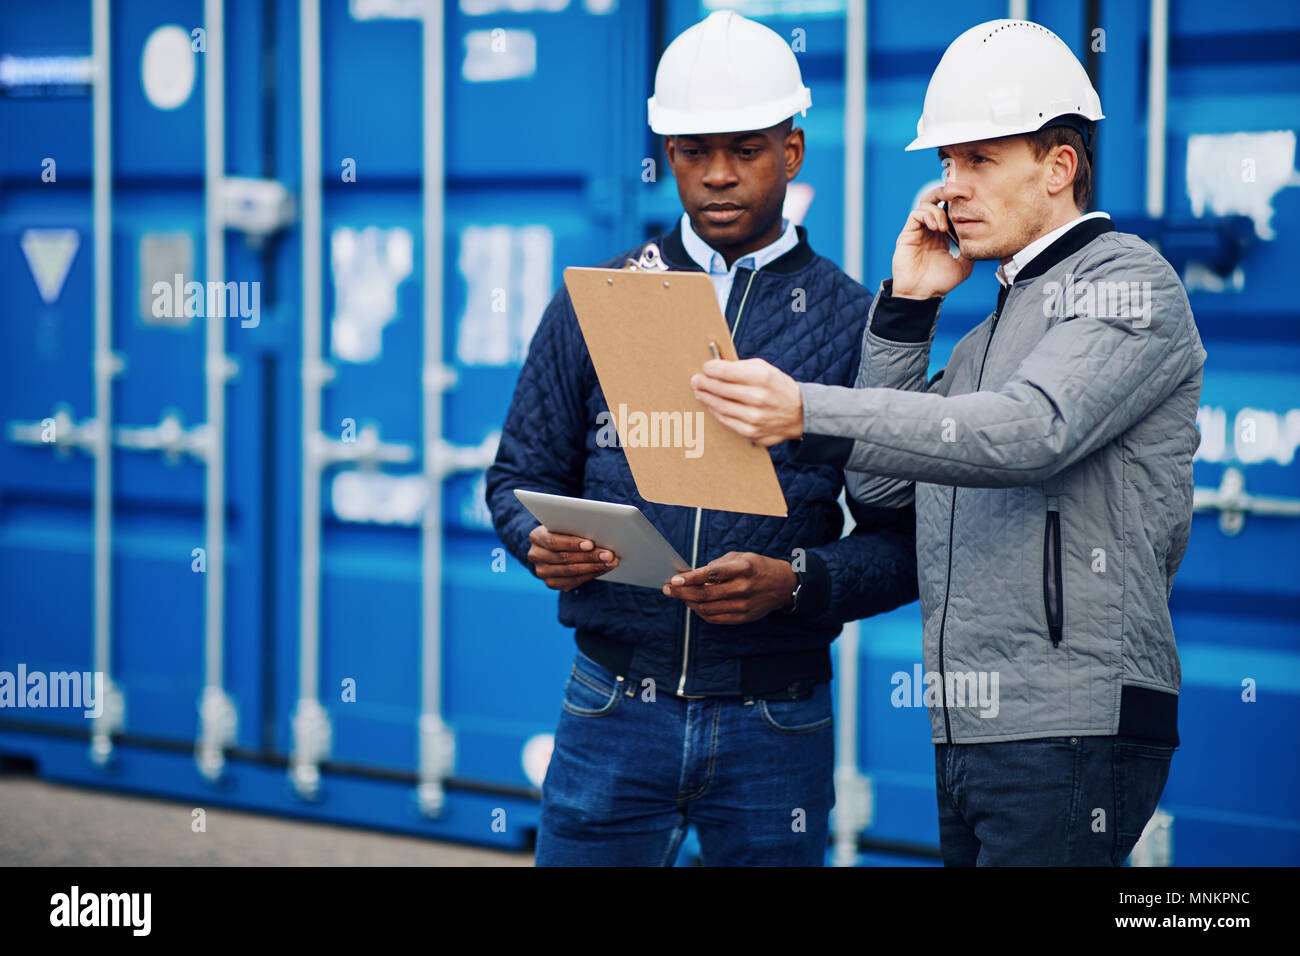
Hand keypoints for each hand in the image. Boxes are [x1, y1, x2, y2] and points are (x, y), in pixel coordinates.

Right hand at [527, 524, 618, 590]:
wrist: (553, 546)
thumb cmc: (564, 530)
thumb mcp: (565, 525)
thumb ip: (575, 527)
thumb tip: (598, 532)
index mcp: (536, 537)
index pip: (554, 542)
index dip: (573, 544)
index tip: (591, 544)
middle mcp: (535, 555)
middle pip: (565, 558)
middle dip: (590, 556)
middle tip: (609, 555)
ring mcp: (542, 572)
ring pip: (571, 572)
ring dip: (594, 567)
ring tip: (611, 562)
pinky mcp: (551, 583)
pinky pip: (573, 581)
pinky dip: (591, 575)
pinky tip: (603, 569)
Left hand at [661, 552, 796, 624]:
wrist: (783, 586)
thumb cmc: (757, 567)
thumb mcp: (740, 557)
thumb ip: (717, 565)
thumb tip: (692, 575)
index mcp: (743, 569)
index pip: (712, 574)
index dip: (691, 578)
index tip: (674, 579)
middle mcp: (743, 588)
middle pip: (705, 594)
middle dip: (682, 592)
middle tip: (668, 589)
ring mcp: (743, 606)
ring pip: (707, 608)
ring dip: (689, 603)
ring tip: (680, 595)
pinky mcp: (743, 618)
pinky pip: (715, 618)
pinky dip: (701, 612)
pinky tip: (694, 604)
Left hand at [690, 357, 802, 446]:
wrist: (801, 413)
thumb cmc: (778, 387)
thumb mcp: (765, 369)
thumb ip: (741, 367)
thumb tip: (715, 368)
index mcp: (762, 378)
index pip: (726, 372)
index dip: (710, 369)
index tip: (704, 368)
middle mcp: (759, 398)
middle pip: (720, 390)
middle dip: (704, 383)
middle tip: (696, 380)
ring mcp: (755, 418)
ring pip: (720, 407)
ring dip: (706, 398)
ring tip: (699, 392)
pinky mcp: (752, 433)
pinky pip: (727, 421)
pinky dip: (716, 413)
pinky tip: (711, 406)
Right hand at [892, 185, 974, 298]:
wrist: (922, 294)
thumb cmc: (939, 283)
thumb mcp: (964, 265)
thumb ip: (971, 250)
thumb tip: (982, 238)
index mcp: (942, 235)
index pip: (948, 209)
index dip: (957, 201)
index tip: (970, 198)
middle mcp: (929, 230)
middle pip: (936, 199)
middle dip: (947, 192)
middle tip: (959, 192)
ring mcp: (918, 231)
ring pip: (925, 204)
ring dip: (937, 208)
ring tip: (944, 225)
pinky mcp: (907, 234)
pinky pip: (916, 214)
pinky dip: (927, 215)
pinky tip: (936, 227)